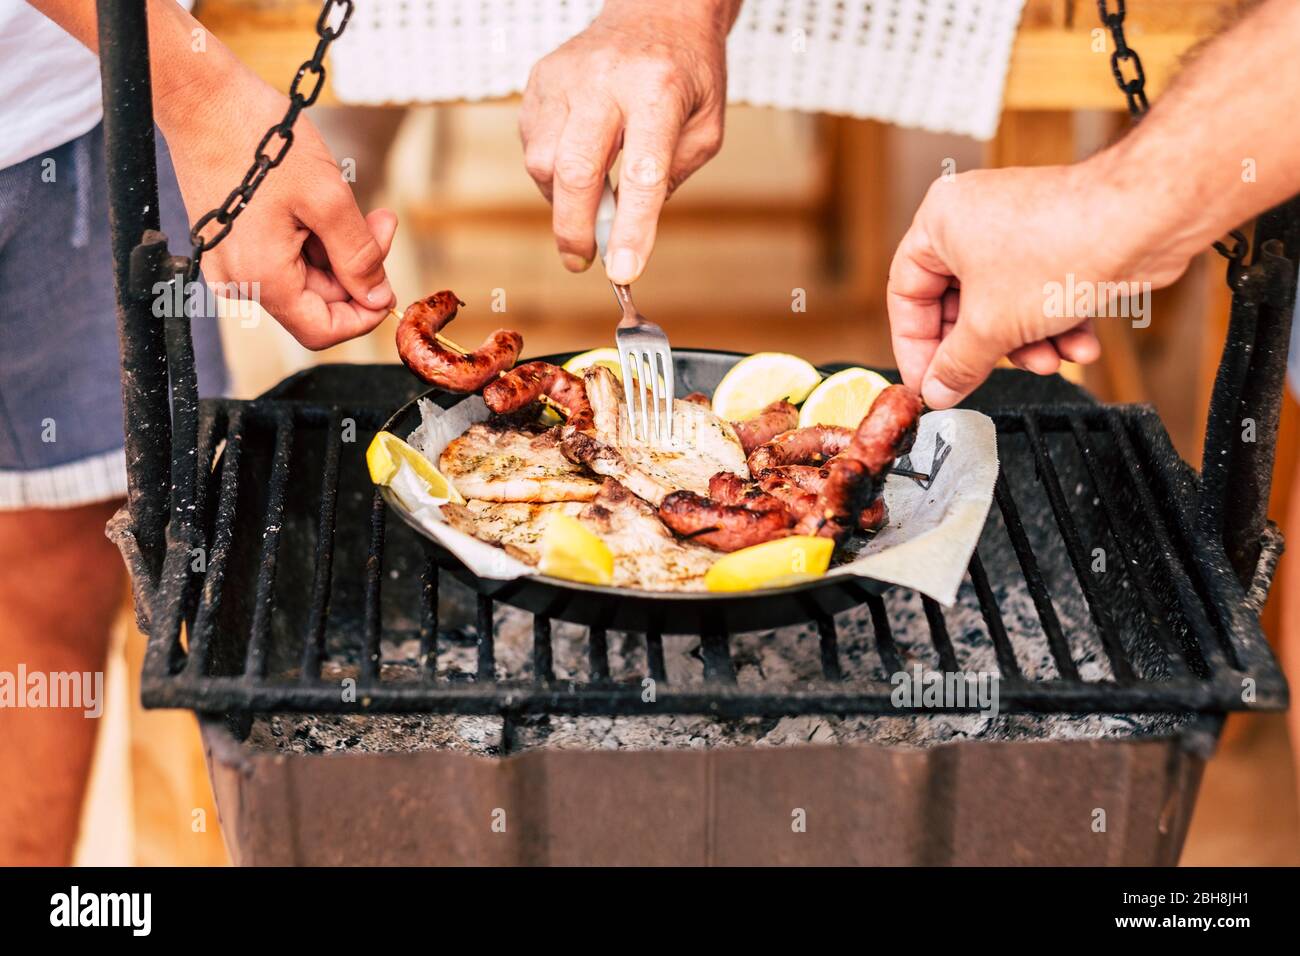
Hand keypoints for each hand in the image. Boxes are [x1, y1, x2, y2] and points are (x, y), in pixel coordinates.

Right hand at [157, 60, 396, 349]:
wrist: (203, 98)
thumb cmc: (259, 140)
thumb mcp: (327, 198)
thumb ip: (358, 256)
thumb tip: (377, 298)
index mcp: (261, 278)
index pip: (323, 331)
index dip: (364, 314)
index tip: (389, 283)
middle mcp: (239, 282)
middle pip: (318, 302)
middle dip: (357, 268)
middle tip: (381, 219)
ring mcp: (230, 265)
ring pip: (304, 279)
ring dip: (336, 249)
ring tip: (347, 201)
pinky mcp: (230, 245)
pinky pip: (282, 260)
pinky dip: (310, 240)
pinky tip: (316, 204)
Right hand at [519, 0, 735, 282]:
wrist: (656, 9)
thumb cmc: (686, 74)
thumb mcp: (705, 128)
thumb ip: (670, 180)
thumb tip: (623, 231)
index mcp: (658, 90)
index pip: (642, 172)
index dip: (631, 228)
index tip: (623, 271)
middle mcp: (605, 79)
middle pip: (575, 171)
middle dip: (575, 229)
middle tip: (583, 260)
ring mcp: (564, 78)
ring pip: (544, 163)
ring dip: (563, 199)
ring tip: (591, 195)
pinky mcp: (539, 81)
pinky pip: (533, 146)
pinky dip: (552, 172)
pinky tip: (579, 160)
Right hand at [886, 160, 1198, 407]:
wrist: (1143, 221)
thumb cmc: (1060, 248)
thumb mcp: (991, 326)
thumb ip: (956, 365)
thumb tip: (938, 391)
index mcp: (940, 221)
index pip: (906, 293)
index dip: (915, 346)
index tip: (927, 382)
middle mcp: (974, 219)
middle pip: (957, 304)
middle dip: (983, 348)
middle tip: (981, 381)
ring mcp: (1017, 229)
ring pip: (1002, 305)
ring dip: (1025, 344)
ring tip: (1048, 361)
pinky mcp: (1056, 242)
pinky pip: (1037, 294)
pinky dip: (1053, 325)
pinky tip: (1077, 346)